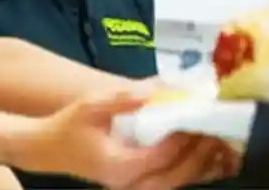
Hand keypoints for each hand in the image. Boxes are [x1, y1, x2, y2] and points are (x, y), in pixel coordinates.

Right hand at [10, 88, 237, 189]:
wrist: (45, 149)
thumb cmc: (68, 125)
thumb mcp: (92, 105)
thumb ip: (125, 98)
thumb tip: (158, 89)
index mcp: (118, 167)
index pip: (161, 156)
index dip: (184, 138)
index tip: (201, 117)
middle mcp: (128, 184)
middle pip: (174, 176)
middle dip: (199, 155)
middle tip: (219, 131)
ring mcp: (131, 188)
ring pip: (174, 183)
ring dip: (200, 166)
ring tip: (223, 145)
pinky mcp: (135, 184)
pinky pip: (168, 182)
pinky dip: (189, 171)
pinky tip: (207, 157)